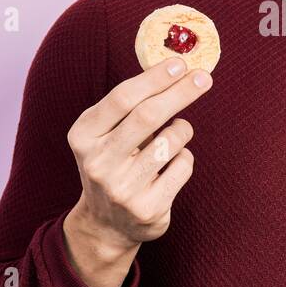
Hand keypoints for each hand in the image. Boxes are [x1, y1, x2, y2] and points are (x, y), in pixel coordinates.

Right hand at [65, 56, 211, 254]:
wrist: (106, 223)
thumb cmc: (114, 162)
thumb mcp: (105, 133)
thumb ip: (129, 105)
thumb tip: (173, 68)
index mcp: (83, 136)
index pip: (122, 98)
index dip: (154, 78)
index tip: (179, 63)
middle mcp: (97, 163)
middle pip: (148, 115)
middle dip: (180, 92)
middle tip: (203, 78)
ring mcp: (122, 189)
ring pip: (171, 141)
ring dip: (182, 129)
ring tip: (175, 134)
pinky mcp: (147, 208)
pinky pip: (183, 166)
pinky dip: (184, 157)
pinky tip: (170, 166)